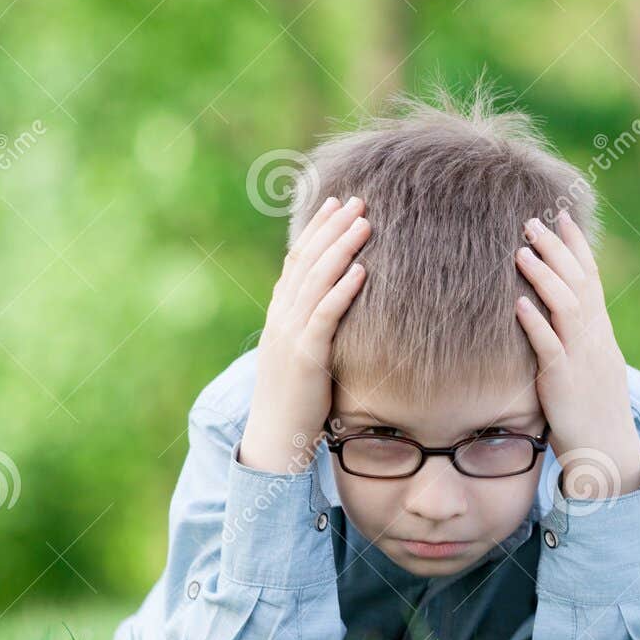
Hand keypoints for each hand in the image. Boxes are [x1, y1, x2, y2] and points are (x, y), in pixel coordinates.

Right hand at [239, 196, 370, 474]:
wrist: (275, 439)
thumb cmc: (298, 399)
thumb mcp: (304, 354)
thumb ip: (315, 327)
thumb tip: (338, 305)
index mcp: (280, 314)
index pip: (297, 260)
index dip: (316, 230)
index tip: (335, 203)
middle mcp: (281, 318)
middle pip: (307, 262)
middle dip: (332, 228)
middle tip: (357, 200)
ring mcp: (290, 336)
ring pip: (316, 282)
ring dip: (341, 249)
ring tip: (364, 223)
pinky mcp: (305, 357)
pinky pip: (325, 317)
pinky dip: (343, 290)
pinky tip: (362, 271)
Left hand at [514, 209, 639, 499]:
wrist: (607, 450)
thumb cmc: (593, 409)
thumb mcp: (591, 365)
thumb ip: (577, 336)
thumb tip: (556, 309)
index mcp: (601, 332)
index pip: (591, 279)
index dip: (577, 247)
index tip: (562, 216)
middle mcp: (595, 339)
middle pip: (578, 284)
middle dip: (557, 250)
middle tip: (533, 221)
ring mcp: (582, 359)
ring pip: (566, 308)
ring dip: (544, 277)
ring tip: (521, 251)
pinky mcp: (564, 382)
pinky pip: (550, 348)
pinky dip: (536, 324)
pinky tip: (518, 304)